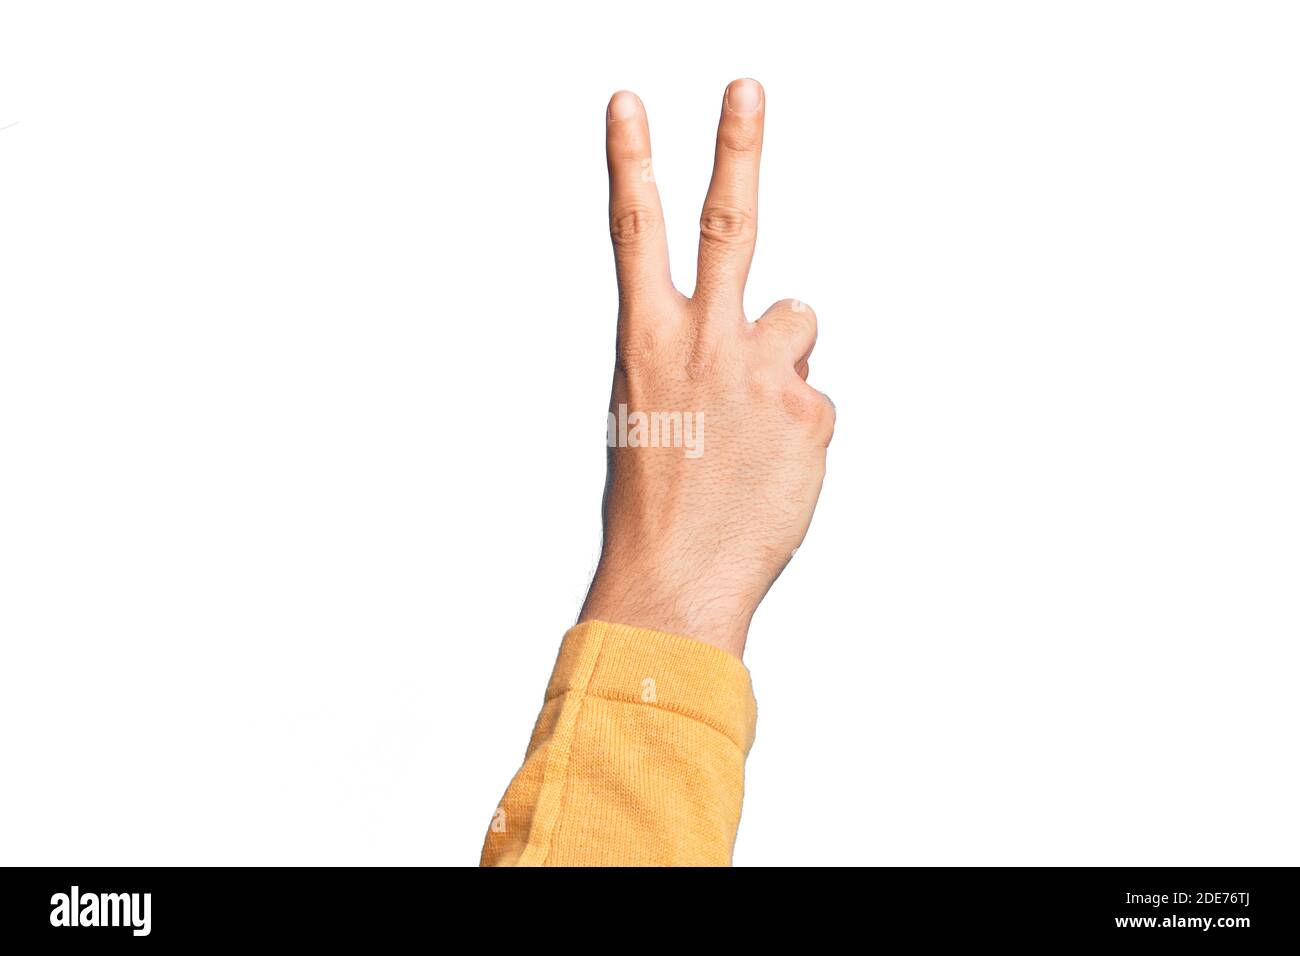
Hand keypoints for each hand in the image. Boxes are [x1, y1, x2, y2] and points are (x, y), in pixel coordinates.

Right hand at [579, 79, 834, 658]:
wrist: (676, 577)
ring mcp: (759, 373)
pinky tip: (773, 466)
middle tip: (746, 88)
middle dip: (736, 148)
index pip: (634, 233)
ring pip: (798, 322)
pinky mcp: (808, 411)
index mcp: (645, 343)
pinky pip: (815, 396)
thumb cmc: (658, 499)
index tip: (628, 103)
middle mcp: (702, 344)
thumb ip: (695, 355)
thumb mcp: (649, 410)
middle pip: (728, 223)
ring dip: (784, 359)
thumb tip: (773, 334)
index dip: (631, 162)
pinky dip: (799, 426)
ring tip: (756, 422)